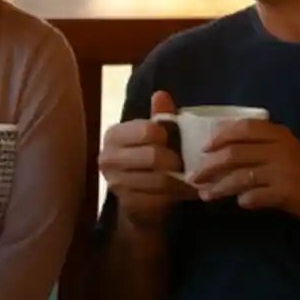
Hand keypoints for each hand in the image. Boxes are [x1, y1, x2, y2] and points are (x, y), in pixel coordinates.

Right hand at [98, 91, 194, 228]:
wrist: (137, 197)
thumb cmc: (147, 158)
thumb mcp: (155, 134)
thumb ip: (160, 115)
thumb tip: (161, 95)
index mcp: (114, 135)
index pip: (147, 130)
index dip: (167, 135)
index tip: (172, 140)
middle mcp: (108, 159)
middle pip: (153, 156)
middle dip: (175, 160)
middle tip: (184, 163)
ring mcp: (116, 184)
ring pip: (159, 180)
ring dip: (180, 180)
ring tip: (191, 177)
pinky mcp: (128, 204)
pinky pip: (160, 199)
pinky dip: (177, 194)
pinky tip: (185, 190)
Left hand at [188, 119, 299, 221]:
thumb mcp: (290, 148)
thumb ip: (264, 147)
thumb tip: (228, 152)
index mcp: (280, 135)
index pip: (244, 128)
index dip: (222, 135)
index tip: (206, 146)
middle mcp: (279, 150)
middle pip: (235, 153)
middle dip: (211, 165)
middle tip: (195, 176)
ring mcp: (281, 172)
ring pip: (240, 177)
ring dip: (220, 187)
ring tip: (207, 195)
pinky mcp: (284, 193)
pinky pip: (255, 196)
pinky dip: (244, 200)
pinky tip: (240, 203)